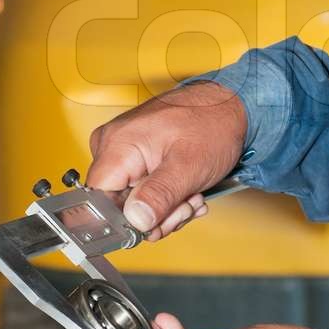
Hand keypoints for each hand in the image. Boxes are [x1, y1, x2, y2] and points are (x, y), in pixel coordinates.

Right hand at [85, 80, 247, 240]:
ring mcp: (125, 152)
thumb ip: (160, 195)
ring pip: (135, 203)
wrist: (230, 106)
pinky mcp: (137, 157)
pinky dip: (168, 198)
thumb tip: (135, 220)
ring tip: (193, 194)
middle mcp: (113, 147)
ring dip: (168, 208)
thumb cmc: (213, 124)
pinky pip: (144, 191)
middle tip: (187, 203)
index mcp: (117, 146)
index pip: (98, 201)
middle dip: (157, 214)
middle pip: (119, 205)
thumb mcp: (189, 165)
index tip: (157, 221)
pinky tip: (188, 190)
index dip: (127, 220)